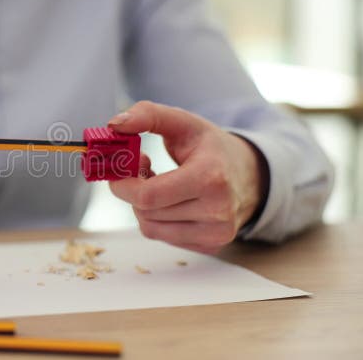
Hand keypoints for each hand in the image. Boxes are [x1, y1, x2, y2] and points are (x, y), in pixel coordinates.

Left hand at [107, 101, 268, 253]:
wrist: (248, 174)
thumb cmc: (210, 147)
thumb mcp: (183, 121)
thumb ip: (148, 115)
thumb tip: (114, 125)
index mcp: (211, 177)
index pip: (149, 196)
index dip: (123, 185)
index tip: (119, 169)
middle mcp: (218, 211)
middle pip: (146, 211)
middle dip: (133, 190)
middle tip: (143, 168)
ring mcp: (216, 233)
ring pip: (150, 228)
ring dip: (143, 206)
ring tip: (158, 183)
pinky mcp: (211, 246)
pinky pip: (162, 237)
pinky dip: (156, 218)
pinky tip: (169, 201)